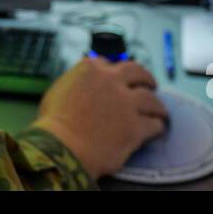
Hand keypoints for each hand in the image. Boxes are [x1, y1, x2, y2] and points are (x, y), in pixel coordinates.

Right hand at [31, 55, 168, 179]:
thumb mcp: (57, 92)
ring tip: (159, 111)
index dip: (112, 73)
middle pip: (137, 72)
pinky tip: (157, 129)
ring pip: (151, 99)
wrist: (61, 149)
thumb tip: (80, 85)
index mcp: (90, 69)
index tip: (116, 79)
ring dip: (157, 105)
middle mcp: (111, 81)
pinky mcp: (136, 127)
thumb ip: (74, 83)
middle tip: (150, 84)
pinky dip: (157, 126)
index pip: (107, 64)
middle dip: (145, 77)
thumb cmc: (53, 125)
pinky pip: (154, 124)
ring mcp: (126, 104)